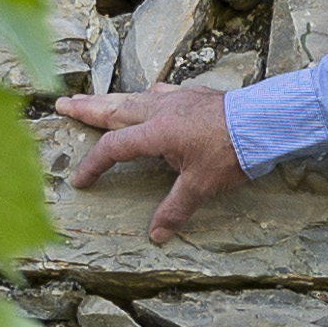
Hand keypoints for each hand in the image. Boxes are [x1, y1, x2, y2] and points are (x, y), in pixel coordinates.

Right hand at [52, 81, 245, 239]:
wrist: (265, 122)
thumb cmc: (232, 152)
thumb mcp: (201, 186)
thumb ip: (175, 209)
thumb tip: (156, 234)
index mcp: (155, 132)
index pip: (113, 149)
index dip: (93, 166)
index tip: (80, 181)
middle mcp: (160, 110)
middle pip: (113, 109)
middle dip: (86, 109)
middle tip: (62, 104)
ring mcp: (176, 98)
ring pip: (133, 96)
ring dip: (110, 98)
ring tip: (91, 98)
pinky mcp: (193, 93)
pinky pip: (160, 92)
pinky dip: (145, 94)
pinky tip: (147, 94)